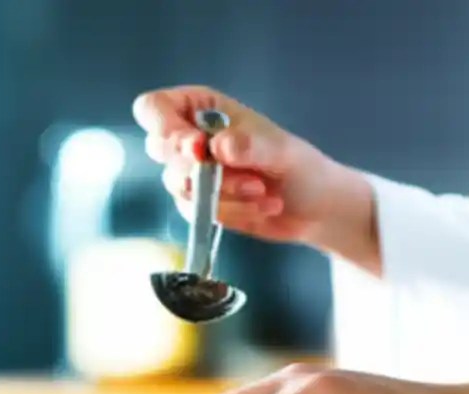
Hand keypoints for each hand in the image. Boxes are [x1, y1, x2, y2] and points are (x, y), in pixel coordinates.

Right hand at [133, 85, 381, 274]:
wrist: (314, 208)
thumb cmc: (299, 166)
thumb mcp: (279, 149)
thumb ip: (246, 144)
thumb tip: (214, 146)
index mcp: (202, 109)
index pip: (154, 107)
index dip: (163, 126)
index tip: (194, 147)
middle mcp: (189, 139)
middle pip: (158, 147)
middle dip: (196, 166)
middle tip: (233, 171)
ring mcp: (190, 174)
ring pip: (178, 184)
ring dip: (223, 191)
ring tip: (261, 190)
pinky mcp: (197, 204)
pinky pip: (194, 211)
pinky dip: (230, 212)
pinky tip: (260, 206)